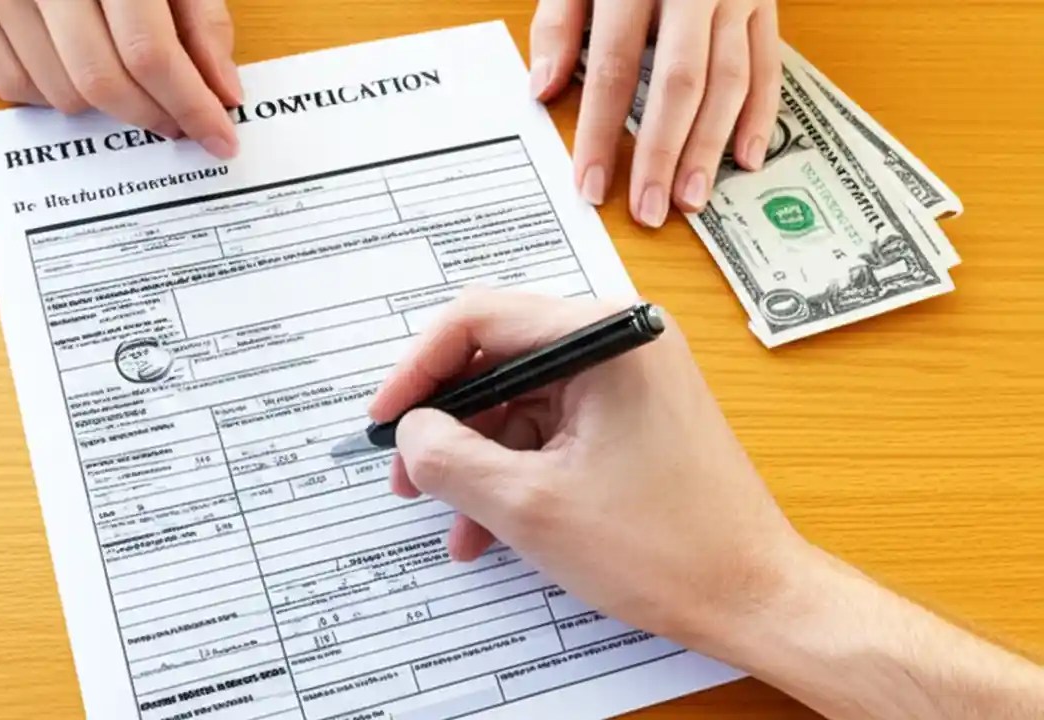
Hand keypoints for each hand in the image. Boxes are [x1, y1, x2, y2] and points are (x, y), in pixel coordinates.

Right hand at [0, 0, 241, 157]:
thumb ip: (201, 19)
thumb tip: (221, 92)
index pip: (148, 51)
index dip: (190, 105)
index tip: (219, 139)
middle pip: (101, 81)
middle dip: (154, 115)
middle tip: (183, 122)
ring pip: (61, 93)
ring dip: (110, 109)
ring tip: (136, 85)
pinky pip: (13, 85)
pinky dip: (55, 94)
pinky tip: (79, 69)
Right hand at [368, 288, 801, 643]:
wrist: (752, 596)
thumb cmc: (667, 549)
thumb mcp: (528, 506)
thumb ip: (450, 458)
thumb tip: (411, 431)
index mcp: (606, 337)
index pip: (480, 319)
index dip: (418, 370)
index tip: (386, 418)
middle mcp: (620, 341)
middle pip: (498, 359)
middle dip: (446, 423)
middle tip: (407, 472)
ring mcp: (628, 377)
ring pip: (519, 401)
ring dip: (477, 458)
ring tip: (451, 517)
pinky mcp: (630, 413)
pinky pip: (550, 427)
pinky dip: (514, 469)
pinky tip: (488, 523)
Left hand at [530, 0, 780, 225]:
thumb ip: (558, 24)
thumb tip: (542, 90)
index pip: (614, 67)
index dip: (603, 131)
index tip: (592, 185)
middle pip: (680, 82)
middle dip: (664, 153)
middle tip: (651, 210)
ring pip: (730, 79)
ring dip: (711, 146)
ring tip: (692, 199)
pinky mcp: (767, 0)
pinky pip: (769, 64)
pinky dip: (760, 115)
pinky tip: (745, 160)